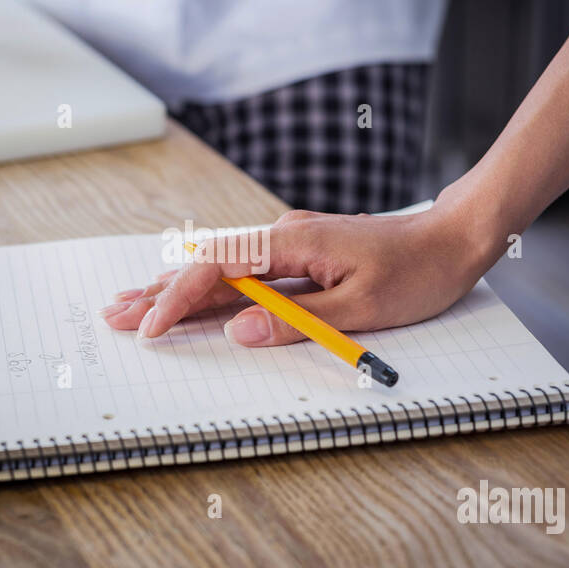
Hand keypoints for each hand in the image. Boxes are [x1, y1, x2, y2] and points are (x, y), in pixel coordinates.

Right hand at [98, 196, 500, 346]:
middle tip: (115, 315)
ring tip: (133, 305)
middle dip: (160, 292)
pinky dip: (209, 287)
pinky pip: (243, 271)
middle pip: (208, 265)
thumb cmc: (417, 272)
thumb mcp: (361, 308)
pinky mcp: (298, 254)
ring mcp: (289, 244)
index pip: (220, 269)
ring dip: (177, 288)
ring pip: (221, 268)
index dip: (179, 299)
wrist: (453, 238)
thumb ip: (296, 320)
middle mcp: (283, 236)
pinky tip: (187, 294)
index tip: (152, 327)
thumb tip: (237, 330)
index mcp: (294, 242)